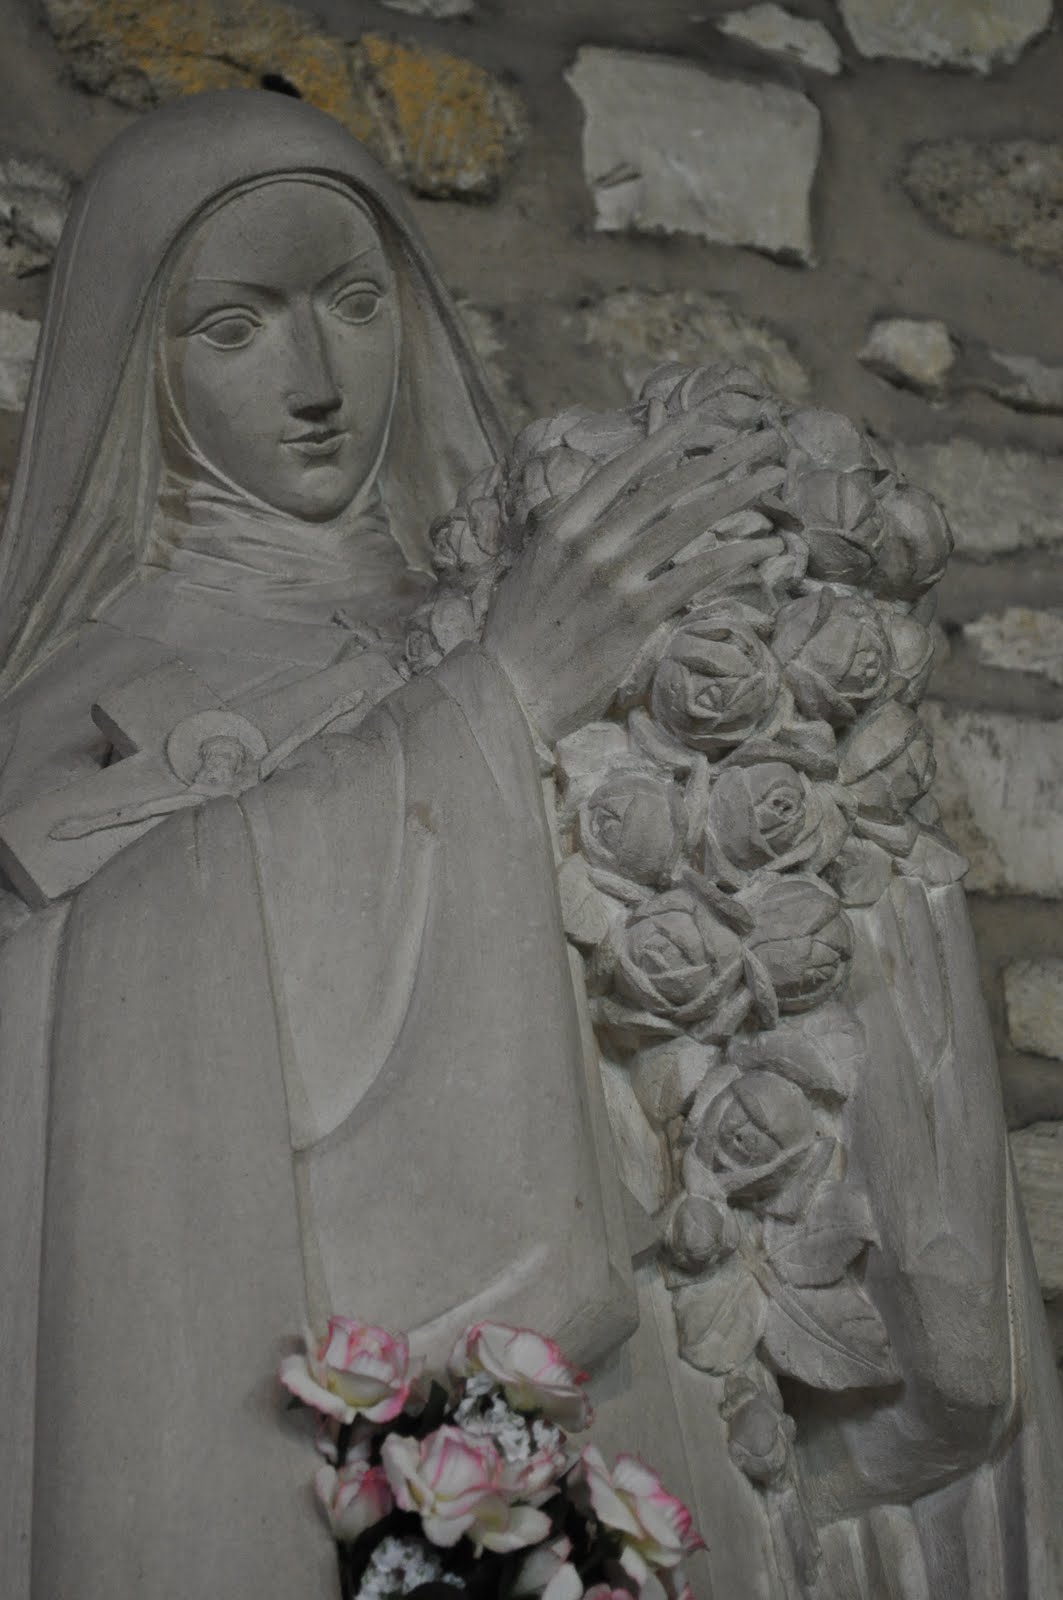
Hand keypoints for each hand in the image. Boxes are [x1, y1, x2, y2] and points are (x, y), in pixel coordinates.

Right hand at [482, 405, 784, 744]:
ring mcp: (613, 578)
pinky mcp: (634, 615)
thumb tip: (582, 519)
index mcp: (562, 527)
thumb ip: (563, 542)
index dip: (669, 438)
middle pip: (668, 487)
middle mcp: (589, 543)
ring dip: (739, 493)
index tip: (705, 416)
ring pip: (689, 520)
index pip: (624, 469)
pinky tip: (764, 547)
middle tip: (764, 438)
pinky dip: (735, 556)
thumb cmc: (518, 642)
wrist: (507, 694)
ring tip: (775, 475)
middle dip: (722, 456)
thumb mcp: (531, 573)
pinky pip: (696, 575)